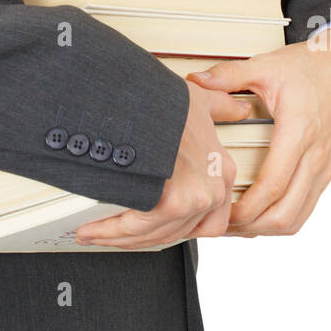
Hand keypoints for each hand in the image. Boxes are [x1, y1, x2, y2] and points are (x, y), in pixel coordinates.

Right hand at [74, 78, 251, 248]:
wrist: (138, 94)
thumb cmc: (164, 98)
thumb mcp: (200, 99)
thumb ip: (221, 107)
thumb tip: (238, 108)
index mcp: (221, 170)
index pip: (208, 220)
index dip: (175, 226)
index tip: (152, 225)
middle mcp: (212, 188)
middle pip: (177, 232)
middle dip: (142, 234)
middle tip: (115, 231)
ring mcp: (194, 198)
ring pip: (155, 234)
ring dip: (120, 236)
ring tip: (94, 231)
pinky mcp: (170, 204)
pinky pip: (136, 229)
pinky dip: (110, 231)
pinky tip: (92, 229)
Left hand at [188, 27, 330, 237]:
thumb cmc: (312, 68)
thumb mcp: (267, 66)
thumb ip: (229, 76)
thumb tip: (195, 82)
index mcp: (298, 133)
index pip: (272, 187)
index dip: (244, 208)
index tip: (219, 211)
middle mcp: (315, 157)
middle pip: (284, 214)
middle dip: (249, 226)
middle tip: (219, 222)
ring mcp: (323, 169)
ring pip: (296, 219)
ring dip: (264, 228)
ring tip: (234, 223)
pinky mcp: (325, 173)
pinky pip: (304, 210)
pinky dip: (279, 220)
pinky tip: (257, 214)